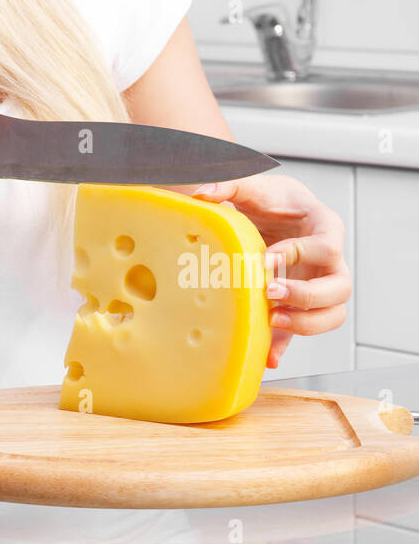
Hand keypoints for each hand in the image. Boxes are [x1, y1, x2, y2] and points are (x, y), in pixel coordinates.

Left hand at [191, 172, 350, 369]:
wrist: (274, 214)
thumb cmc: (272, 199)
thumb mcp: (254, 187)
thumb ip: (231, 186)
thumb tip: (203, 193)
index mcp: (326, 228)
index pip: (327, 247)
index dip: (298, 254)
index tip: (266, 259)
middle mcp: (331, 261)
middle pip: (340, 288)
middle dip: (306, 296)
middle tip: (270, 294)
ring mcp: (321, 285)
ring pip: (332, 315)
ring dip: (303, 324)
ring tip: (270, 321)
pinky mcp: (303, 305)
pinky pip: (301, 330)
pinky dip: (285, 344)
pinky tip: (267, 357)